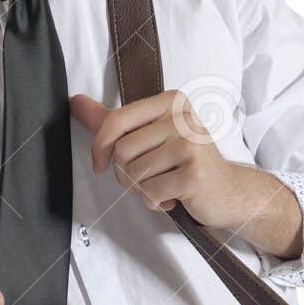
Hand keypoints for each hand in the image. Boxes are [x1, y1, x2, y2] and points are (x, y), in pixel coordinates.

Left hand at [69, 90, 246, 225]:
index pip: (116, 120)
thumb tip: (75, 102)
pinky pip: (149, 193)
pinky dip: (155, 202)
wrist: (228, 191)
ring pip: (133, 174)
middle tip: (150, 177)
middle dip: (126, 174)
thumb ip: (112, 120)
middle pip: (121, 151)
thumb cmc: (185, 163)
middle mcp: (183, 119)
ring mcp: (191, 146)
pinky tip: (174, 196)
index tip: (101, 164)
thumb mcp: (151, 135)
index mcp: (171, 102)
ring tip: (164, 185)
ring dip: (141, 189)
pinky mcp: (194, 175)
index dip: (100, 147)